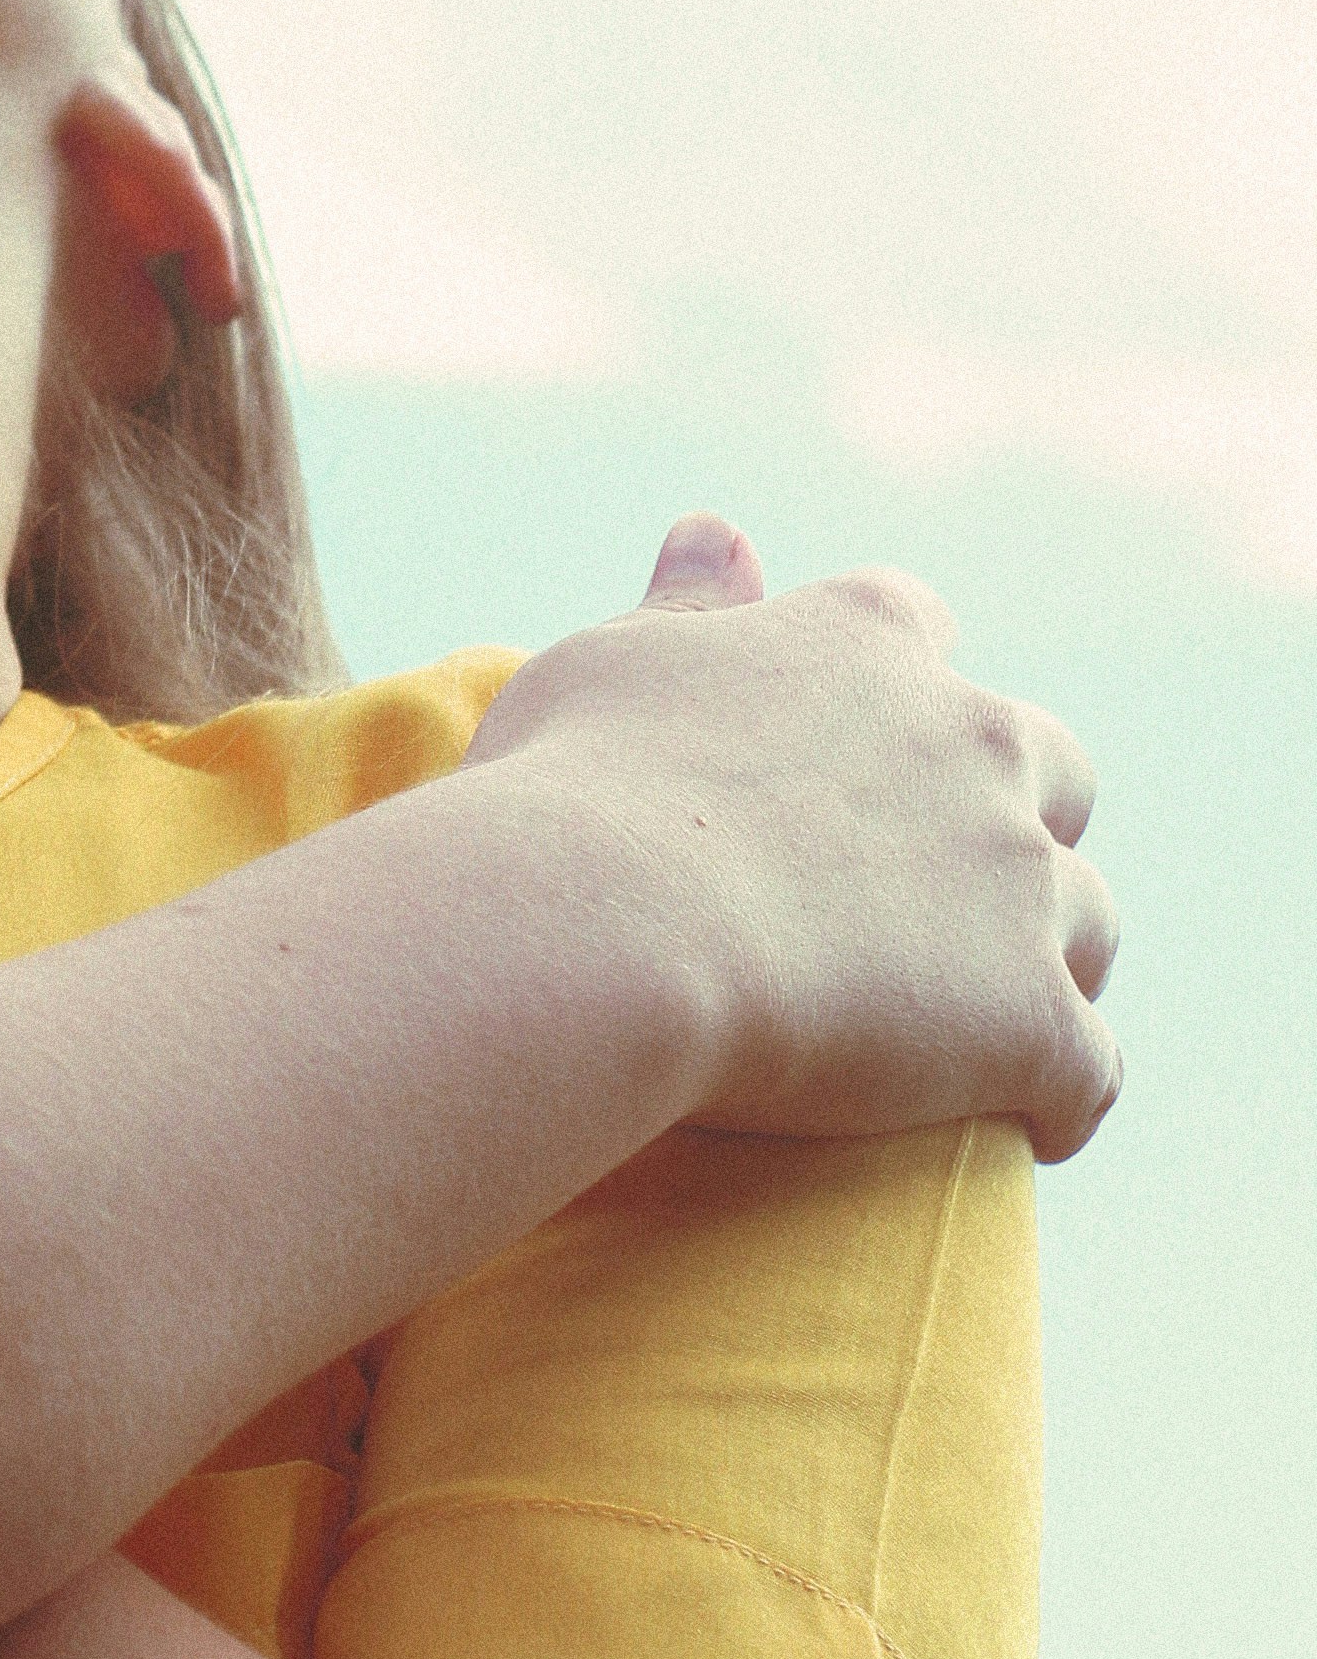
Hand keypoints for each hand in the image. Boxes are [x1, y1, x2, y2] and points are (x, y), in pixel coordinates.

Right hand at [466, 511, 1120, 1160]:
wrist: (603, 932)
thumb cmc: (569, 793)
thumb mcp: (607, 666)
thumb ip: (685, 610)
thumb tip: (716, 533)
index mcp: (863, 641)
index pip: (912, 629)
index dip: (883, 696)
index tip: (832, 753)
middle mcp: (973, 739)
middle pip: (1050, 767)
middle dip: (1010, 820)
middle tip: (920, 894)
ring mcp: (1016, 881)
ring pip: (1086, 920)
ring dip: (1041, 960)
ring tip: (966, 1023)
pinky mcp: (1030, 1019)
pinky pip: (1089, 1073)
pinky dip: (1061, 1099)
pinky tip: (1019, 1126)